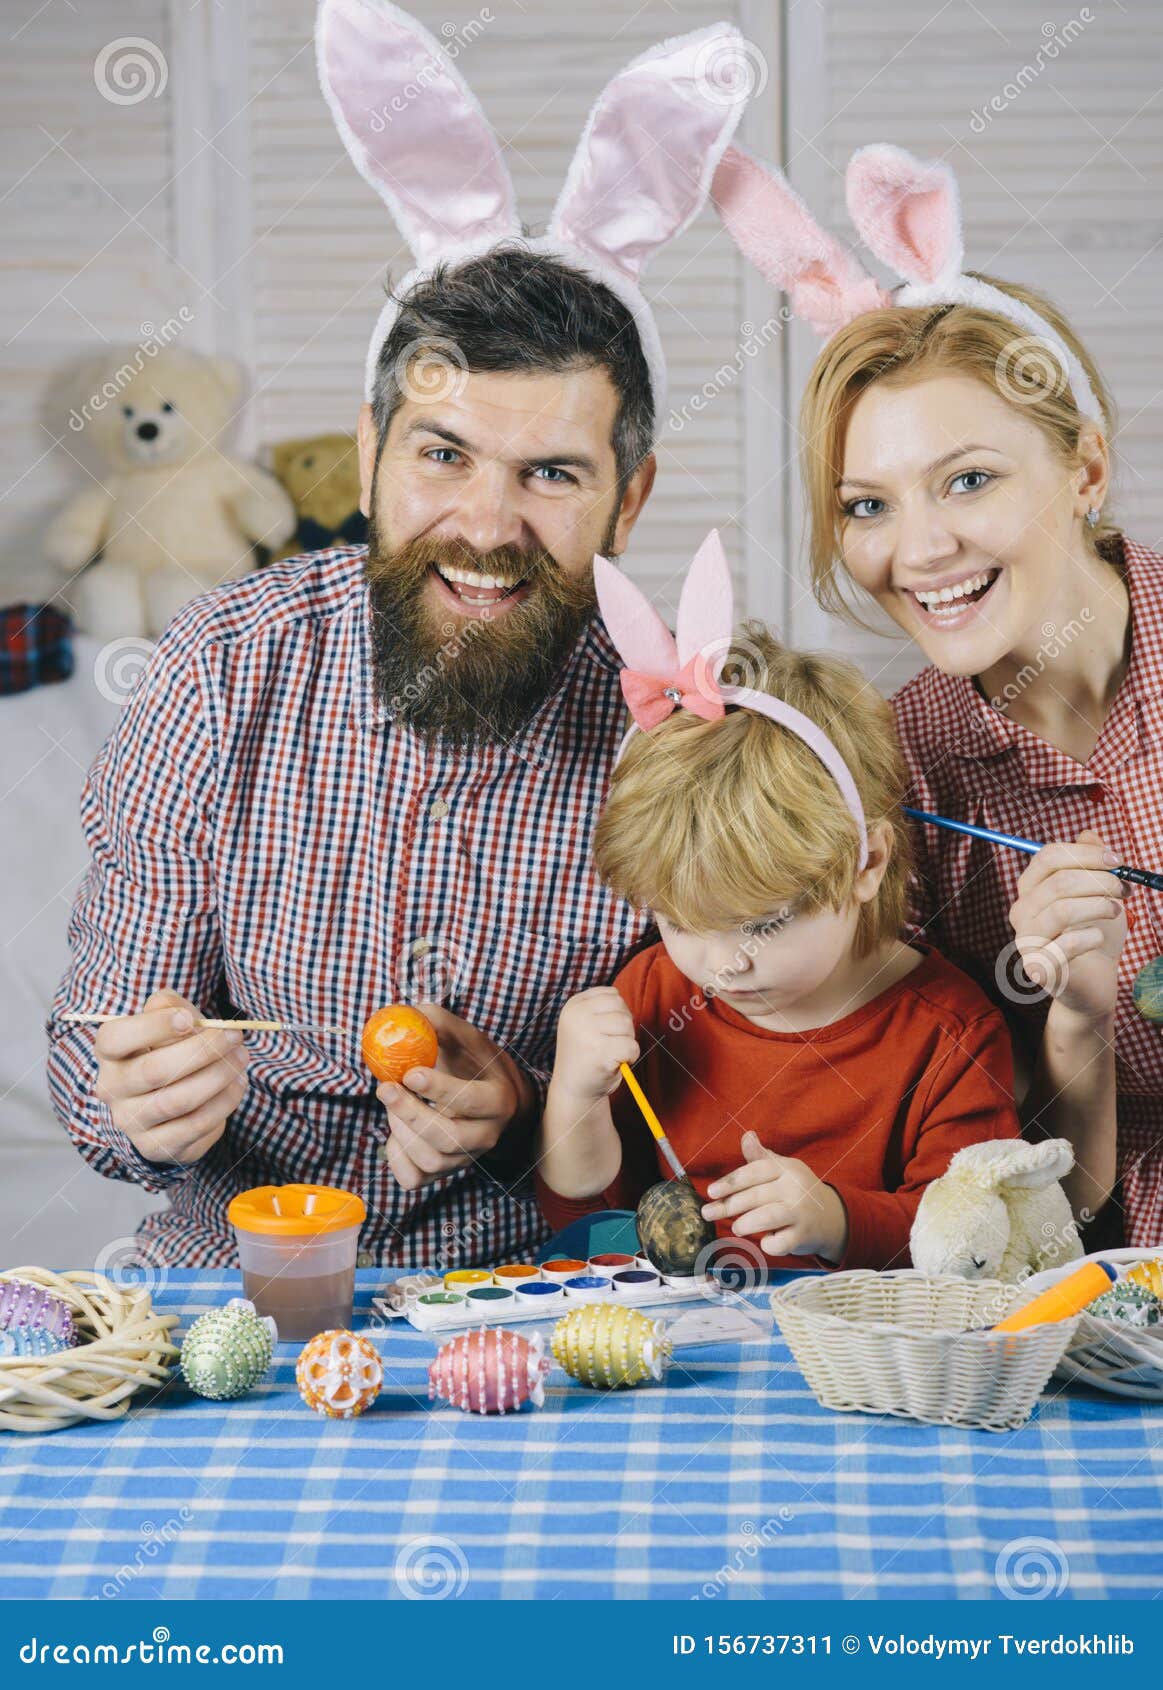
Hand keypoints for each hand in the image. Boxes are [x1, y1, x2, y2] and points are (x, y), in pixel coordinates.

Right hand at [93, 987, 248, 1166]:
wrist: (165, 1099)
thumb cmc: (167, 1049)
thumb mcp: (166, 1022)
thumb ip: (170, 1008)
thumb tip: (182, 1013)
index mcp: (109, 1053)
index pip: (116, 1038)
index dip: (153, 1026)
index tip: (190, 1018)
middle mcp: (112, 1089)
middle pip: (154, 1071)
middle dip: (203, 1051)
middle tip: (235, 1037)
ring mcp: (131, 1122)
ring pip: (178, 1101)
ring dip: (218, 1077)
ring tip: (241, 1059)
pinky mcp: (156, 1147)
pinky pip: (195, 1126)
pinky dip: (223, 1103)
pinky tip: (237, 1084)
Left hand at [376, 1004, 533, 1190]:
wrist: (493, 1101)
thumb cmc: (475, 1064)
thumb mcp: (466, 1038)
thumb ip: (438, 1023)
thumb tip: (408, 1013)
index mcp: (498, 1100)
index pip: (472, 1101)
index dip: (440, 1089)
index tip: (410, 1073)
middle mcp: (487, 1135)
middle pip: (450, 1139)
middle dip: (412, 1113)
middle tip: (385, 1088)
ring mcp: (465, 1159)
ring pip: (431, 1160)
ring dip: (401, 1129)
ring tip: (393, 1101)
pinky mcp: (443, 1174)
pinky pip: (413, 1178)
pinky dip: (396, 1156)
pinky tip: (396, 1130)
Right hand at [549, 987, 638, 1105]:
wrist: (573, 1090)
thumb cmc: (586, 1056)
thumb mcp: (586, 1024)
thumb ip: (601, 1009)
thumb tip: (624, 1007)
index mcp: (574, 1005)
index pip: (612, 995)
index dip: (618, 1013)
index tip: (606, 1031)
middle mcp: (577, 1015)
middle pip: (621, 1007)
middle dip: (624, 1026)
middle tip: (611, 1044)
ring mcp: (587, 1032)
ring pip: (627, 1025)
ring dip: (627, 1041)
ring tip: (612, 1053)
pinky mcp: (599, 1051)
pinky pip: (631, 1046)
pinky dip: (631, 1057)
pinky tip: (616, 1063)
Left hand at [700, 1130, 848, 1261]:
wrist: (831, 1217)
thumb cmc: (797, 1191)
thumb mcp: (782, 1169)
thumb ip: (760, 1157)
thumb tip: (747, 1135)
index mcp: (787, 1169)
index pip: (755, 1171)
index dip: (731, 1182)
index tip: (710, 1192)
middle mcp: (795, 1188)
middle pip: (756, 1195)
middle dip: (728, 1205)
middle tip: (708, 1213)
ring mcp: (801, 1212)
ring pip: (768, 1217)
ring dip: (746, 1223)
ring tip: (736, 1227)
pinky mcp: (803, 1235)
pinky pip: (781, 1242)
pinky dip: (769, 1244)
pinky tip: (764, 1241)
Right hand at [1008, 829, 1126, 1022]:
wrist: (1093, 982)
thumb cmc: (1093, 935)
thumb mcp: (1097, 894)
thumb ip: (1090, 863)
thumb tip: (1089, 834)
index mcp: (1030, 888)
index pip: (1048, 857)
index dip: (1086, 854)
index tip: (1118, 860)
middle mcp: (1021, 911)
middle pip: (1059, 882)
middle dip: (1100, 881)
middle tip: (1124, 889)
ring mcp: (1026, 940)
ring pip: (1062, 910)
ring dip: (1099, 906)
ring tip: (1117, 910)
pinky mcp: (1039, 967)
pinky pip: (1066, 944)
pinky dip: (1091, 936)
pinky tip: (1098, 938)